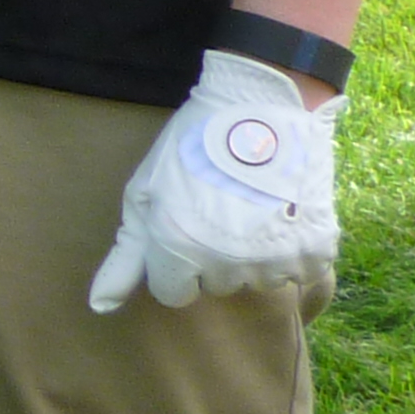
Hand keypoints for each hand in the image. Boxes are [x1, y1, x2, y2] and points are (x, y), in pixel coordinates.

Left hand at [87, 50, 339, 311]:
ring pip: (258, 279)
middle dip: (213, 256)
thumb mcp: (144, 195)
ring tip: (252, 206)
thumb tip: (99, 306)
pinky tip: (281, 213)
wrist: (259, 106)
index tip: (184, 229)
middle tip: (219, 208)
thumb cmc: (189, 147)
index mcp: (178, 247)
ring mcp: (274, 257)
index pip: (173, 293)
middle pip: (216, 285)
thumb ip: (125, 257)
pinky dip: (293, 249)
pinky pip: (299, 271)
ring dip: (255, 254)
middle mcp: (226, 261)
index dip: (175, 262)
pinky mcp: (315, 248)